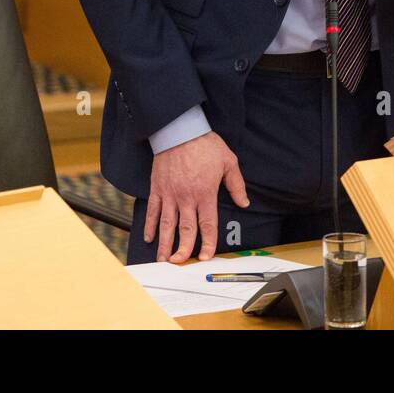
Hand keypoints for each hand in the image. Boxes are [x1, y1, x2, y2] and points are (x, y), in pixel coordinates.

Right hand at [145, 131, 248, 262]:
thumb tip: (244, 202)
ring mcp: (169, 193)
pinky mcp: (157, 187)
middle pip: (185, 229)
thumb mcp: (228, 161)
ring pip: (167, 224)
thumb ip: (236, 184)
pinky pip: (153, 210)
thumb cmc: (205, 144)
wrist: (180, 129)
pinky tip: (150, 237)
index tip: (205, 256)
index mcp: (205, 193)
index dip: (207, 243)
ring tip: (163, 258)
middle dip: (183, 249)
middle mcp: (186, 197)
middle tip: (180, 263)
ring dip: (164, 243)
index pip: (207, 224)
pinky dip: (150, 225)